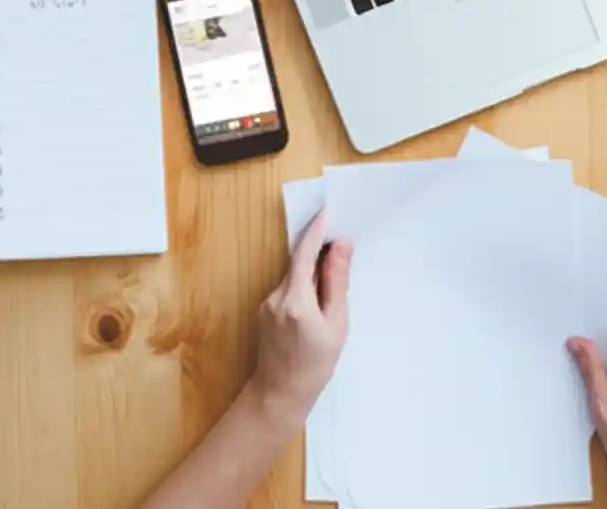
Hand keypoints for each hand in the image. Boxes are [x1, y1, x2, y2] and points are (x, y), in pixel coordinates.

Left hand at [251, 211, 352, 423]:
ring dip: (312, 270)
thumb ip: (337, 283)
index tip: (327, 212)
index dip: (316, 231)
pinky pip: (288, 289)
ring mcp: (267, 304)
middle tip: (342, 242)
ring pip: (294, 276)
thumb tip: (340, 248)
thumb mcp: (336, 324)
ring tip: (336, 276)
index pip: (304, 254)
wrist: (280, 393)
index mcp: (296, 301)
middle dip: (318, 250)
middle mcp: (276, 297)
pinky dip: (304, 285)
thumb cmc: (315, 365)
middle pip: (298, 263)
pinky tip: (319, 299)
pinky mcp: (265, 311)